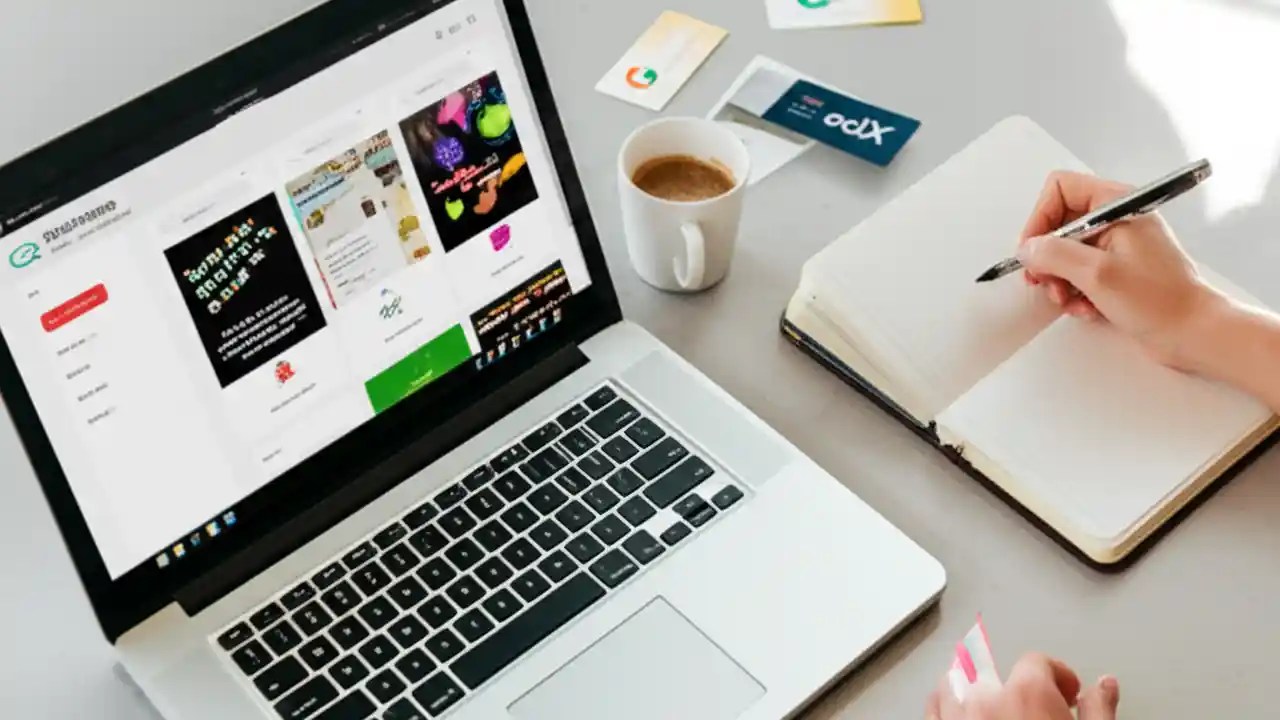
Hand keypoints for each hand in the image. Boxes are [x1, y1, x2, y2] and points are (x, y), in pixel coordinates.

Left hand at [926, 653, 1119, 719]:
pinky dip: (944, 707)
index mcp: (1026, 692)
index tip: (1068, 693)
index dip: (1057, 675)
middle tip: (1031, 702)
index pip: (1038, 661)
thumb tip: (1105, 685)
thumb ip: (1098, 710)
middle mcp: (984, 699)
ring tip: (993, 705)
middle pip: (989, 663)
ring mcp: (955, 718)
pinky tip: (961, 717)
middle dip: (1009, 677)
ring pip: (951, 681)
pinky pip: (931, 710)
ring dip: (969, 685)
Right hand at [1016, 171, 1224, 370]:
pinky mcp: (1117, 270)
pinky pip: (1080, 273)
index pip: (1061, 189)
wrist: (1194, 333)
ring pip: (1066, 252)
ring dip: (1060, 280)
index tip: (1033, 251)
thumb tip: (1028, 248)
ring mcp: (1117, 246)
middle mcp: (1117, 220)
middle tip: (1046, 281)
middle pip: (1059, 224)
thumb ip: (1055, 255)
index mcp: (1118, 206)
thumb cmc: (1161, 301)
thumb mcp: (1098, 274)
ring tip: (1069, 301)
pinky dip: (1075, 292)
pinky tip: (1087, 309)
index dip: (1040, 219)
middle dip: (1048, 257)